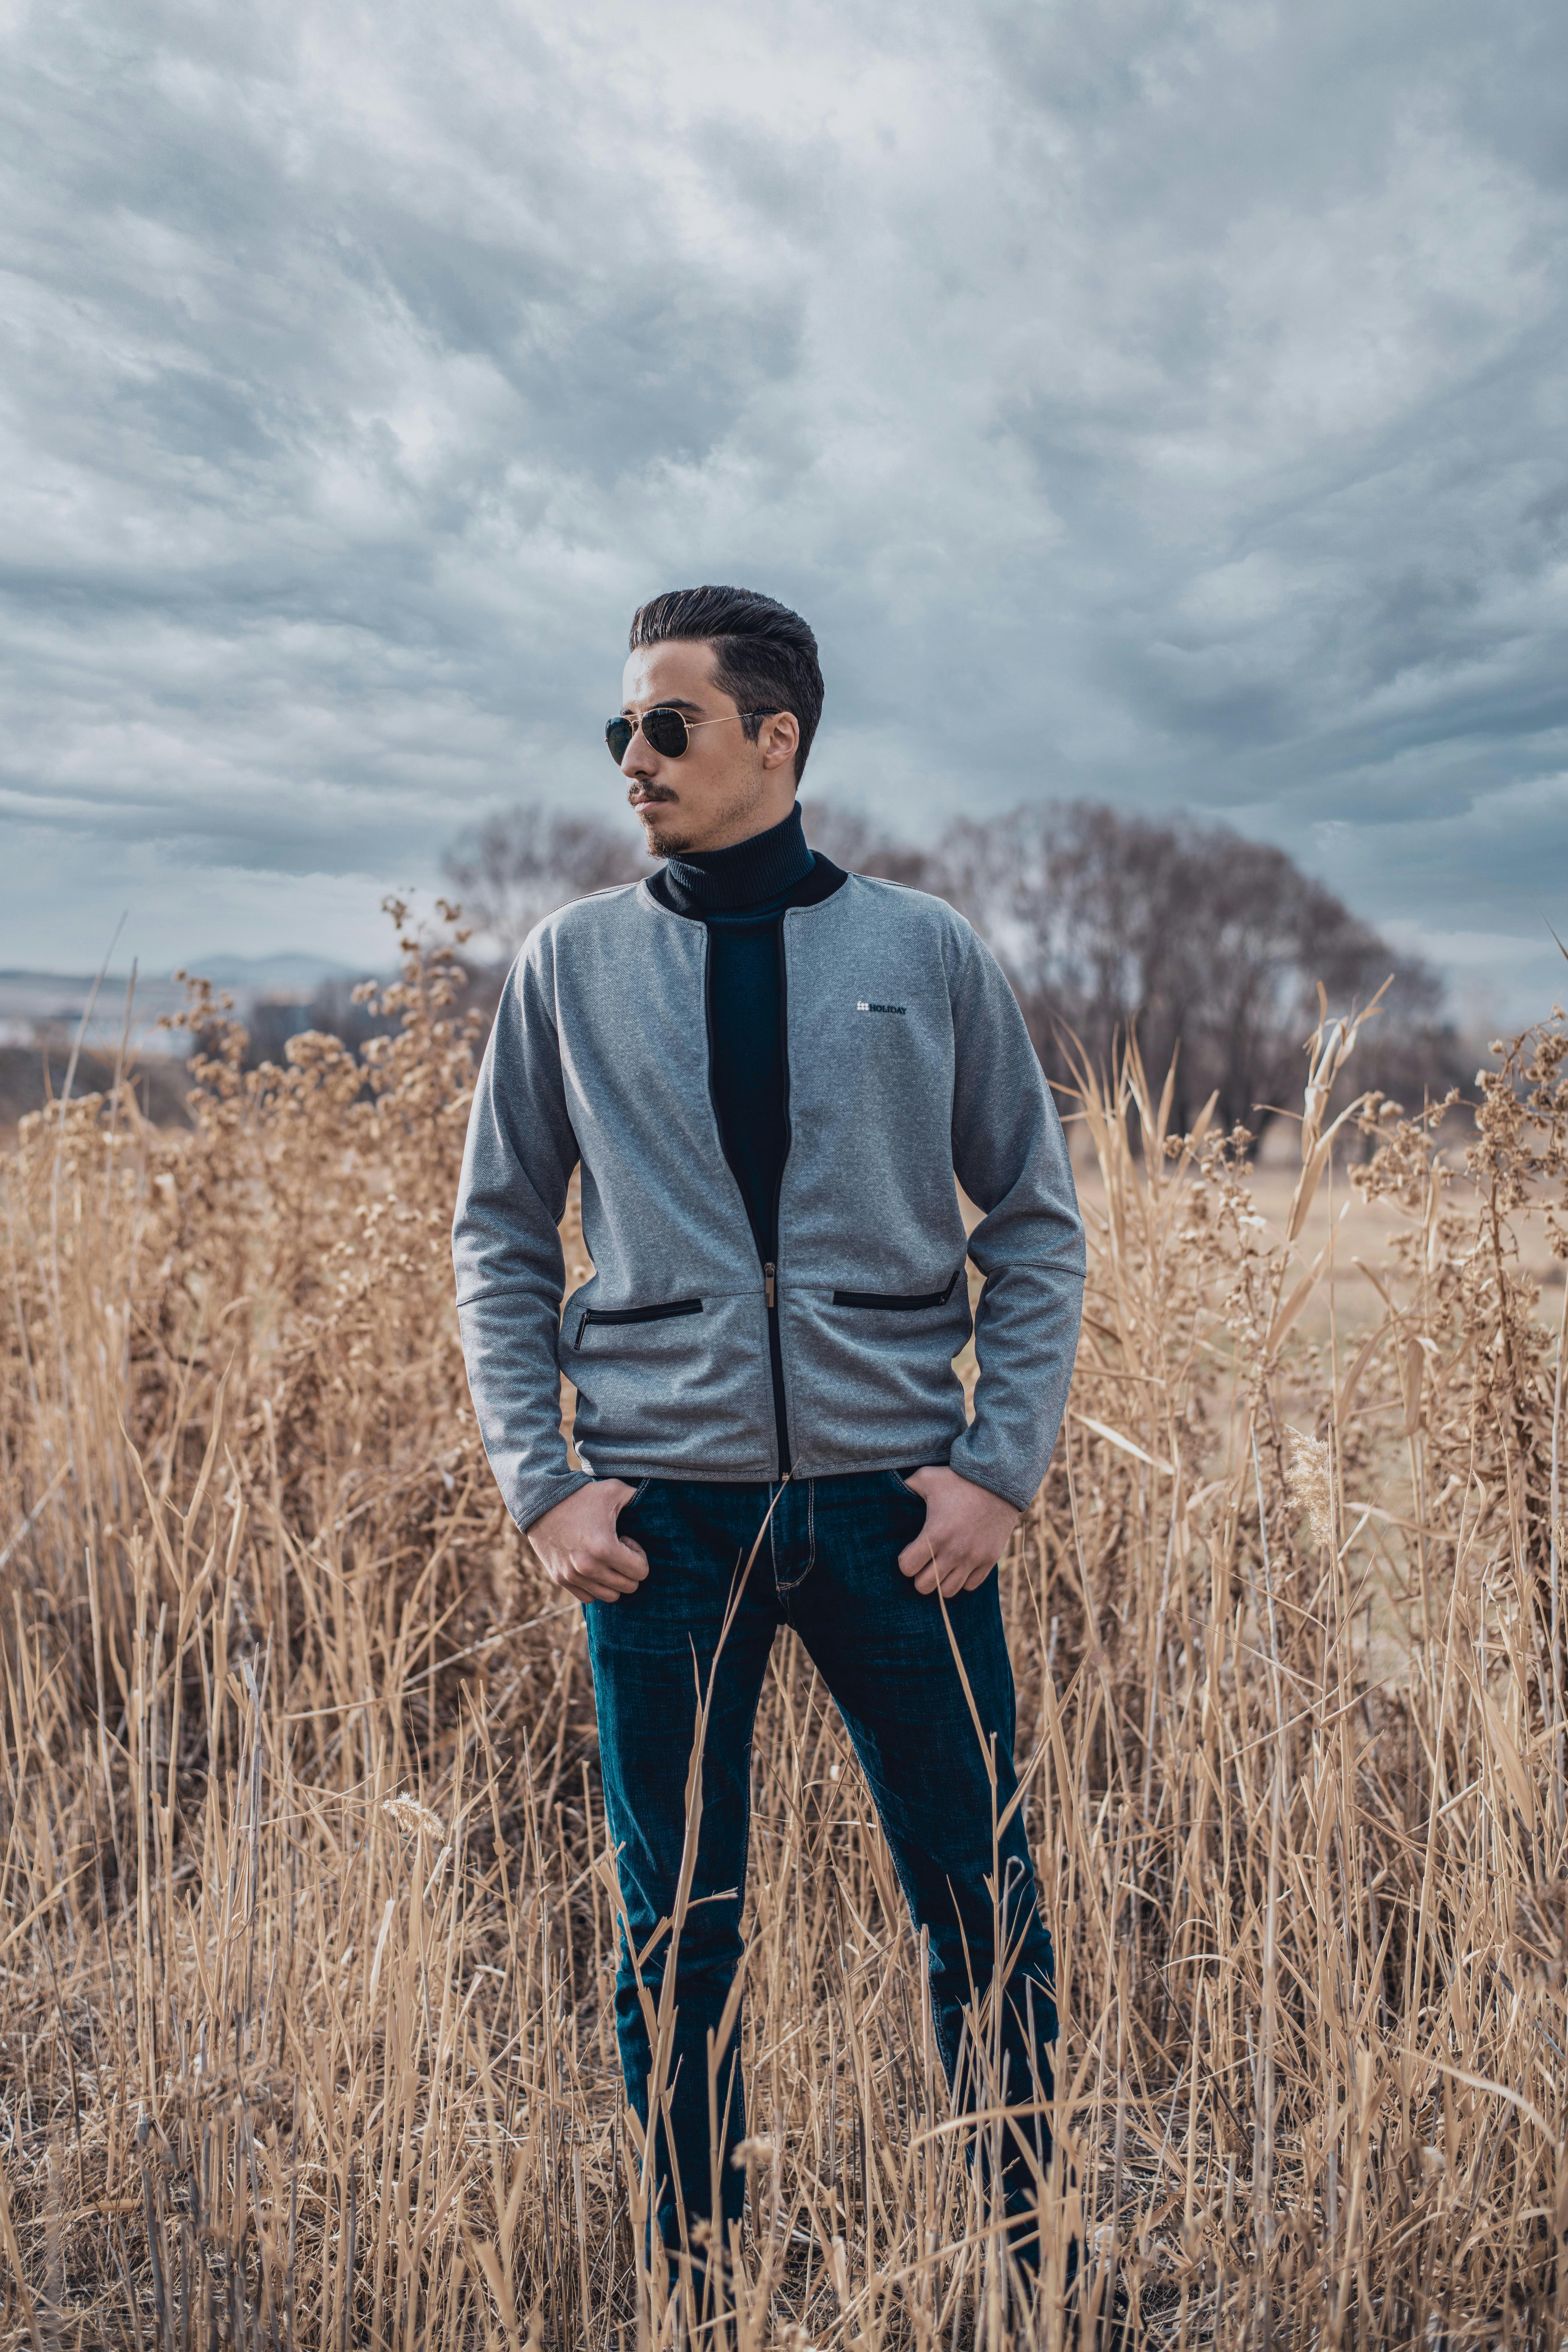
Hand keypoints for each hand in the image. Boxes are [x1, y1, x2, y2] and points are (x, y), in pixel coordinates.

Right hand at [527, 1481, 648, 1602]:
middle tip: (618, 1549)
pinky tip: (592, 1565)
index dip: (639, 1556)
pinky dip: (595, 1587)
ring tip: (605, 1558)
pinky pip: (588, 1598)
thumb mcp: (614, 1489)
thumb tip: (654, 1502)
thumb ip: (638, 1496)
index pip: (640, 1572)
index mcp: (605, 1548)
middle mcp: (589, 1567)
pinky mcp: (560, 1579)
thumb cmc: (581, 1495)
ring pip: (610, 1596)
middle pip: (628, 1587)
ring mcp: (573, 1576)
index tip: (626, 1540)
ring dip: (614, 1580)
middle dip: (630, 1570)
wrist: (541, 1501)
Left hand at [896, 1466, 1020, 1598]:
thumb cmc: (959, 1479)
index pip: (907, 1567)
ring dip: (940, 1582)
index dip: (905, 1562)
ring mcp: (974, 1558)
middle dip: (919, 1577)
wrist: (999, 1482)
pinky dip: (963, 1580)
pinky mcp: (990, 1560)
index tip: (909, 1553)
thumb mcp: (927, 1477)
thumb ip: (907, 1486)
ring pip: (948, 1591)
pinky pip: (971, 1585)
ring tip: (939, 1568)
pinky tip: (959, 1566)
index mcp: (935, 1534)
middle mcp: (954, 1551)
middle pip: (925, 1586)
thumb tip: (889, 1492)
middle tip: (922, 1564)